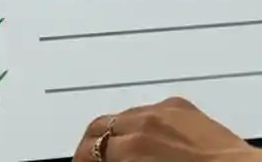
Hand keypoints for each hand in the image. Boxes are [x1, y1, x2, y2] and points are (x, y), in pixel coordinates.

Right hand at [73, 96, 261, 161]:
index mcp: (130, 150)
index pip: (85, 152)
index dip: (80, 161)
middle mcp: (142, 124)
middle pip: (98, 128)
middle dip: (89, 146)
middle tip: (90, 161)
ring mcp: (163, 111)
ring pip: (123, 115)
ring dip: (114, 132)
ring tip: (116, 150)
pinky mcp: (182, 106)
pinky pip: (149, 109)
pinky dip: (140, 122)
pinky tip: (147, 137)